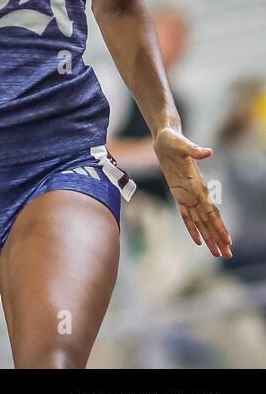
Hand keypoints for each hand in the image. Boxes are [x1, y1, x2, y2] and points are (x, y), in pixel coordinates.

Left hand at [154, 126, 232, 257]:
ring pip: (199, 221)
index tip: (227, 240)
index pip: (211, 210)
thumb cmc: (173, 140)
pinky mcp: (178, 194)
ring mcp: (188, 194)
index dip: (218, 225)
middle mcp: (196, 193)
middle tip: (228, 255)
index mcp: (199, 185)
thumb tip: (207, 152)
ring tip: (218, 253)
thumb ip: (194, 150)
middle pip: (208, 220)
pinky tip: (198, 241)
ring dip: (208, 237)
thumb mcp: (181, 145)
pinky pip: (186, 215)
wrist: (166, 138)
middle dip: (218, 237)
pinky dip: (192, 228)